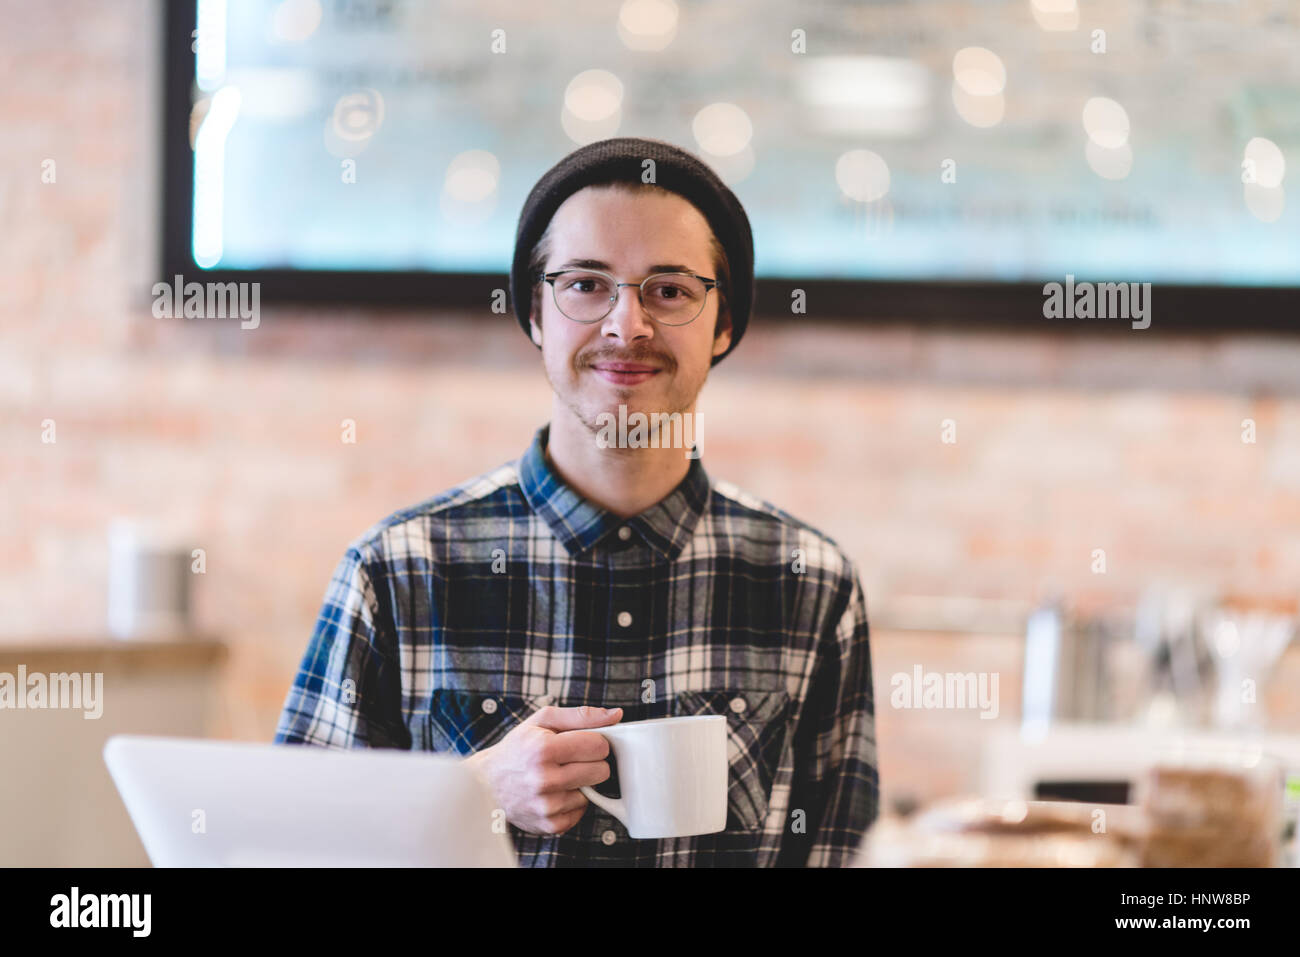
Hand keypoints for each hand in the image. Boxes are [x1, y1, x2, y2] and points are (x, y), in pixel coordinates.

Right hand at [464, 705, 622, 835]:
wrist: (486, 784)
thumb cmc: (517, 748)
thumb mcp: (542, 721)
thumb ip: (581, 715)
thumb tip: (615, 715)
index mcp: (544, 750)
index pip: (598, 746)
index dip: (595, 742)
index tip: (584, 742)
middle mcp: (544, 779)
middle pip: (601, 771)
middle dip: (591, 762)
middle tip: (572, 759)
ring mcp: (547, 805)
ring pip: (592, 792)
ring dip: (581, 784)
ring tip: (559, 776)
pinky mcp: (549, 824)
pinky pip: (580, 812)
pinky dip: (572, 802)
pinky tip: (555, 793)